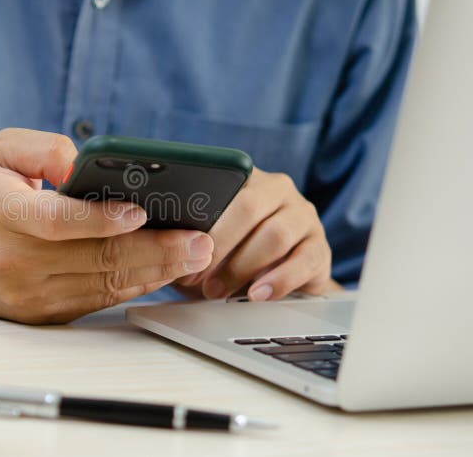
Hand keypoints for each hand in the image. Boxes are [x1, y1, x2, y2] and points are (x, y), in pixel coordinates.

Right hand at [0, 129, 214, 323]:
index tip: (141, 211)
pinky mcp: (42, 315)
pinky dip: (133, 287)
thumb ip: (43, 148)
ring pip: (102, 285)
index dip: (100, 219)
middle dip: (154, 250)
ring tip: (195, 255)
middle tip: (198, 240)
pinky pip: (96, 302)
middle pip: (93, 259)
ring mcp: (29, 295)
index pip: (56, 222)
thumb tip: (84, 165)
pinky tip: (163, 272)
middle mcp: (15, 262)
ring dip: (154, 272)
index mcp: (2, 216)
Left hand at [176, 168, 341, 300]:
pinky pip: (303, 261)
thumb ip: (185, 229)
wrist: (274, 279)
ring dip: (241, 267)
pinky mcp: (320, 248)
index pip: (223, 185)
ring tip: (215, 290)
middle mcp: (278, 190)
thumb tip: (153, 234)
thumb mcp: (205, 238)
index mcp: (246, 178)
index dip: (200, 218)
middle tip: (194, 275)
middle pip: (249, 208)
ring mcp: (303, 217)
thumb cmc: (229, 253)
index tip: (179, 244)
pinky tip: (255, 295)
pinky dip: (277, 281)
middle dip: (218, 245)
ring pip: (275, 235)